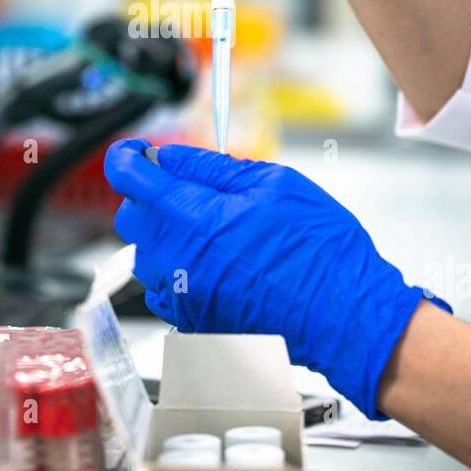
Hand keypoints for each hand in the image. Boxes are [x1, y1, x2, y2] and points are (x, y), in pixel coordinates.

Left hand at [104, 139, 448, 419]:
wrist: (344, 315)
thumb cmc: (319, 251)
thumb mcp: (273, 183)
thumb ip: (212, 167)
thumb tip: (173, 157)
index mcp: (191, 216)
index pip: (126, 174)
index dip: (127, 154)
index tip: (139, 151)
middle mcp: (174, 258)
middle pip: (131, 214)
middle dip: (153, 195)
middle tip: (194, 189)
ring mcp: (180, 294)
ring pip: (148, 252)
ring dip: (170, 234)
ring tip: (218, 231)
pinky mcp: (191, 320)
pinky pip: (167, 285)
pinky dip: (182, 268)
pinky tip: (222, 263)